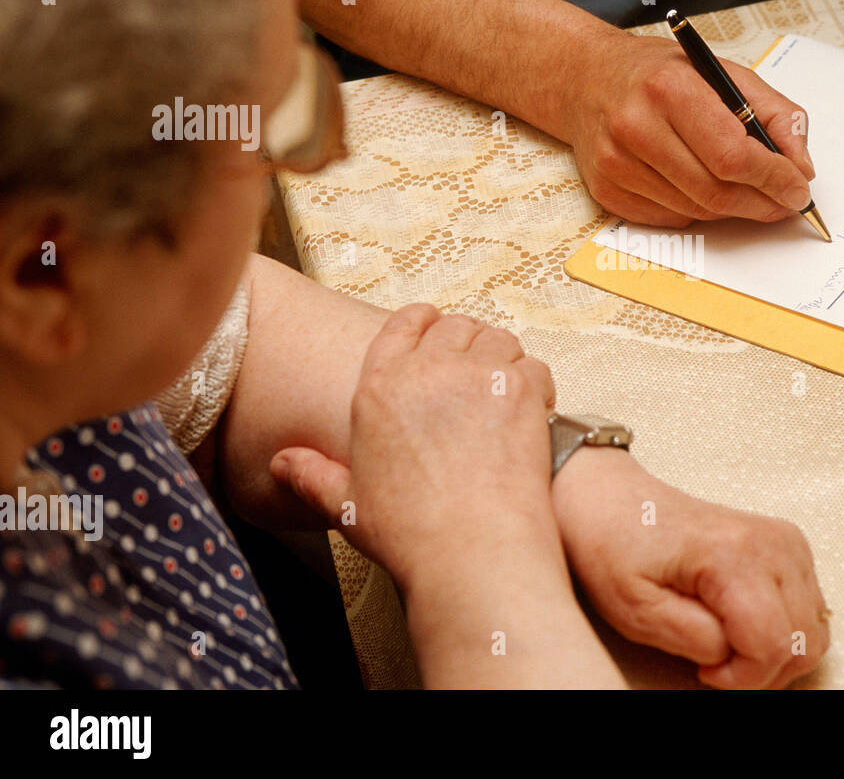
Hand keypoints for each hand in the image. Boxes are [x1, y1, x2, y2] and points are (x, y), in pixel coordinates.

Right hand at [268, 304, 559, 593]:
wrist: (470, 548)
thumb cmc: (410, 532)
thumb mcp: (347, 504)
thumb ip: (313, 475)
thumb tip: (282, 464)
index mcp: (379, 387)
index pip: (402, 325)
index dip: (422, 321)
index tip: (433, 324)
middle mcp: (427, 370)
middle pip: (454, 326)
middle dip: (465, 339)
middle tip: (474, 364)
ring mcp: (477, 375)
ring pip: (496, 339)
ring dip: (500, 355)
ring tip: (502, 383)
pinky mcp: (520, 390)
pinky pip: (533, 365)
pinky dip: (535, 380)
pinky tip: (532, 404)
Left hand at [552, 447, 829, 688]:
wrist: (612, 500)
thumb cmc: (614, 546)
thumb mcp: (635, 608)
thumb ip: (694, 640)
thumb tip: (734, 656)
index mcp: (734, 555)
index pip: (773, 645)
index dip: (743, 678)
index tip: (705, 672)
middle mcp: (772, 543)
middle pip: (804, 642)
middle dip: (763, 672)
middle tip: (716, 667)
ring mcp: (785, 542)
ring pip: (813, 630)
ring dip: (775, 654)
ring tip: (726, 647)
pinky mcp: (788, 547)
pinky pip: (809, 610)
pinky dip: (783, 632)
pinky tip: (741, 628)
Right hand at [561, 31, 815, 226]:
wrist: (586, 80)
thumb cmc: (660, 75)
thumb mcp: (723, 72)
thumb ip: (773, 112)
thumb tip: (800, 167)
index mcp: (669, 87)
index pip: (734, 154)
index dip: (774, 179)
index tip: (798, 190)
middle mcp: (636, 126)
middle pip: (716, 191)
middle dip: (761, 203)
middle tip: (784, 203)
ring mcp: (617, 164)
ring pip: (696, 210)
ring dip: (733, 209)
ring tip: (746, 191)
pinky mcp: (607, 192)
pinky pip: (671, 219)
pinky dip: (698, 210)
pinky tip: (700, 186)